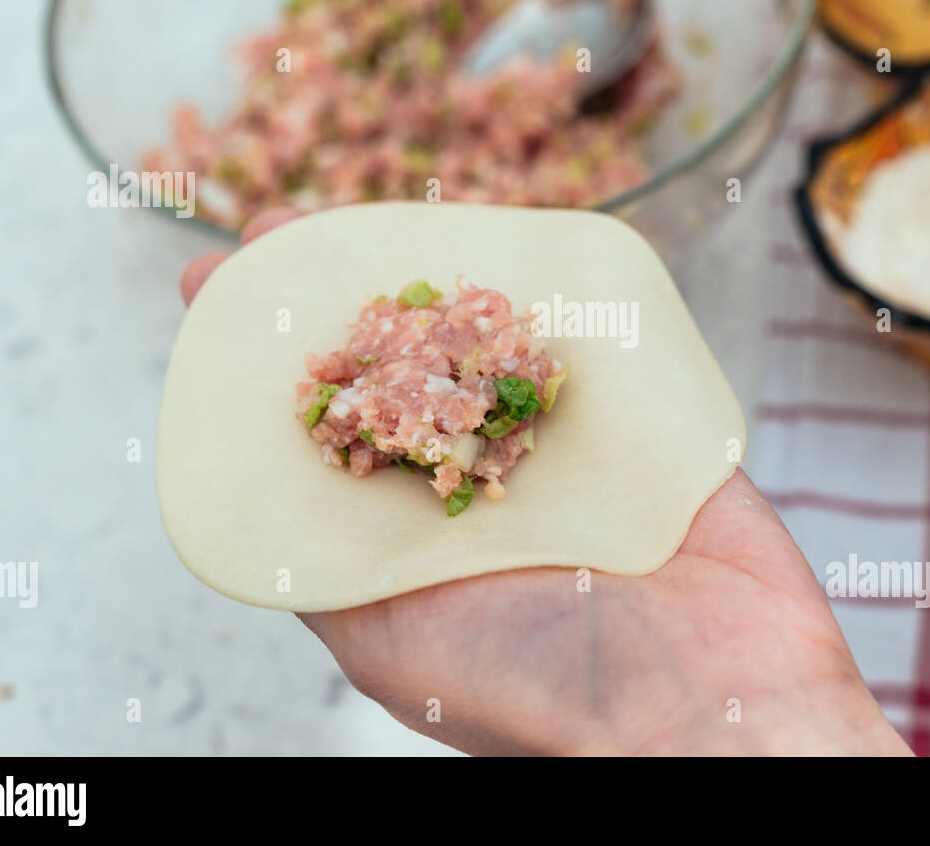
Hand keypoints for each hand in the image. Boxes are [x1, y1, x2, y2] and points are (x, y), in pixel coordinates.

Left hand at [181, 209, 910, 755]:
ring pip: (499, 343)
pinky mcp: (653, 429)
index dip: (280, 357)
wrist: (707, 714)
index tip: (222, 283)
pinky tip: (509, 244)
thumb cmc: (542, 696)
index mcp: (423, 535)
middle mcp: (491, 486)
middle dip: (342, 296)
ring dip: (444, 280)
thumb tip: (243, 477)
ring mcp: (573, 452)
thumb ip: (321, 561)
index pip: (336, 425)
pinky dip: (564, 292)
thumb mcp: (387, 644)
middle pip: (408, 367)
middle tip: (282, 226)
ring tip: (377, 214)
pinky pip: (605, 343)